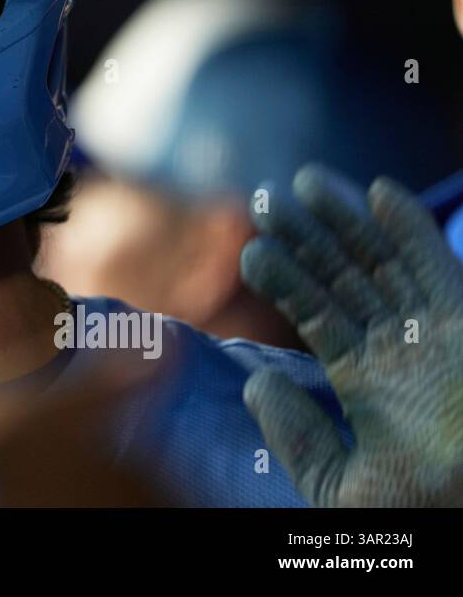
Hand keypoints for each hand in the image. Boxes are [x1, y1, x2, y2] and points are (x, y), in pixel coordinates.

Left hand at [240, 163, 462, 505]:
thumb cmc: (424, 510)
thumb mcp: (342, 487)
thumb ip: (298, 437)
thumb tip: (258, 384)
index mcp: (369, 386)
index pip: (319, 317)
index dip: (287, 280)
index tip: (252, 250)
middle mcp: (401, 351)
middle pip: (345, 278)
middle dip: (307, 237)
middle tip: (265, 197)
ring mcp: (437, 334)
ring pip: (384, 263)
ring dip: (348, 220)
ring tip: (305, 181)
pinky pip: (438, 268)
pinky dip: (412, 229)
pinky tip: (380, 192)